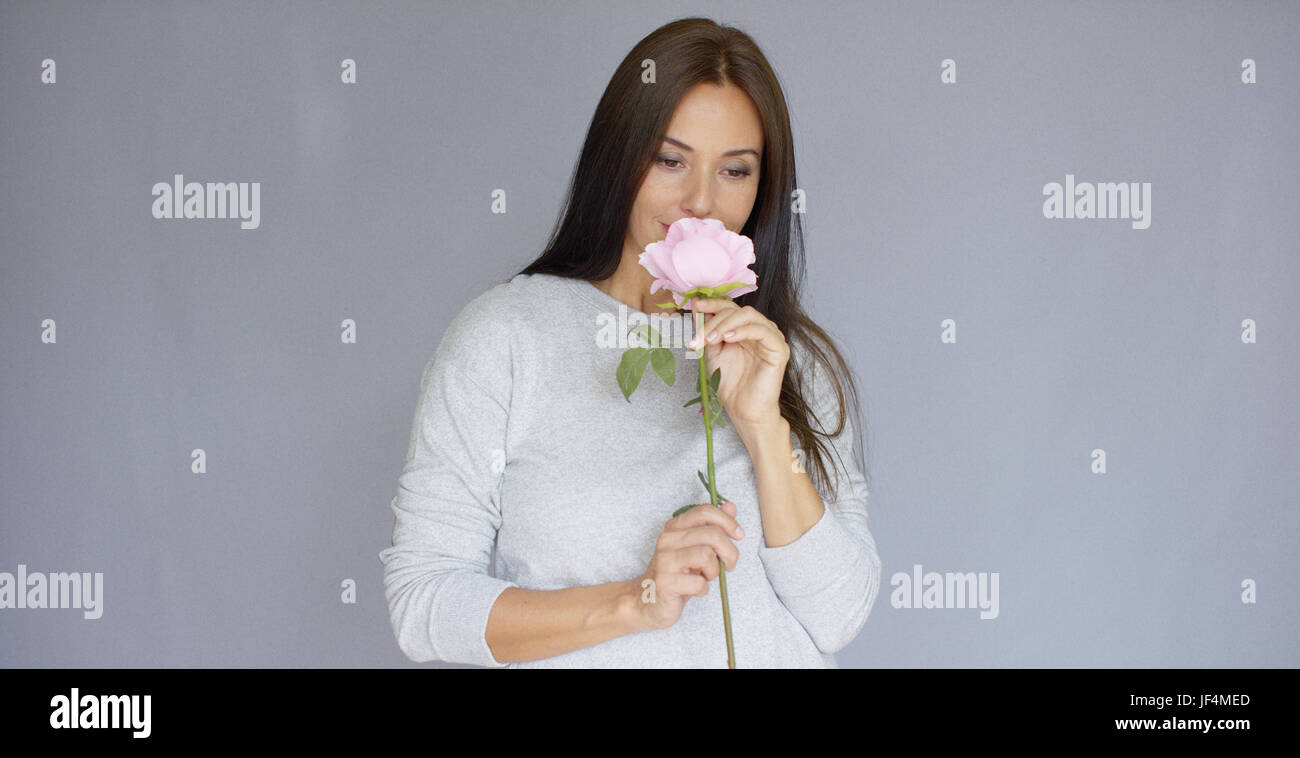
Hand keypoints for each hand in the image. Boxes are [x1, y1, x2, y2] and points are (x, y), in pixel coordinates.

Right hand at [633, 501, 742, 631]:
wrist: (647, 601)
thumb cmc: (676, 574)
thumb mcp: (695, 547)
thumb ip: (712, 527)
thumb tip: (731, 506)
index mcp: (674, 528)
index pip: (705, 512)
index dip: (727, 522)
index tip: (738, 535)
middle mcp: (667, 540)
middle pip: (712, 534)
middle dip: (729, 551)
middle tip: (729, 564)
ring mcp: (664, 561)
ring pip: (707, 556)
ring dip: (714, 571)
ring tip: (706, 577)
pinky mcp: (665, 582)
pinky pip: (698, 583)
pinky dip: (703, 589)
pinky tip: (695, 590)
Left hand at [686, 298, 789, 435]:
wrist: (743, 410)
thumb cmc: (730, 385)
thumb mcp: (713, 353)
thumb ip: (707, 332)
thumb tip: (696, 308)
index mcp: (745, 330)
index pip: (730, 308)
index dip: (713, 304)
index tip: (695, 306)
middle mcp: (760, 330)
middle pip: (737, 310)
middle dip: (714, 319)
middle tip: (699, 335)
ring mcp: (771, 338)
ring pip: (749, 316)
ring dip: (725, 324)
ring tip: (710, 339)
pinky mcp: (778, 349)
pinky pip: (762, 331)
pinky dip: (743, 330)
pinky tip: (728, 338)